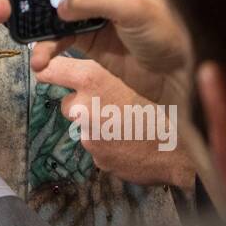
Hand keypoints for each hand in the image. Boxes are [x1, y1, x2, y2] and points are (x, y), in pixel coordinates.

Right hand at [0, 0, 192, 110]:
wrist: (179, 77)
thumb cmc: (170, 30)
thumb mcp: (135, 5)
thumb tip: (59, 4)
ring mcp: (86, 6)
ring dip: (18, 9)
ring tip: (2, 18)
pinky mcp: (82, 35)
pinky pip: (52, 36)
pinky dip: (41, 48)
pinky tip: (39, 61)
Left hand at [38, 57, 195, 188]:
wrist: (179, 149)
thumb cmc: (160, 107)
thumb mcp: (130, 76)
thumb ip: (100, 74)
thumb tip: (79, 70)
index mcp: (92, 79)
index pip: (50, 70)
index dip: (47, 69)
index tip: (45, 69)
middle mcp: (83, 106)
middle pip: (68, 103)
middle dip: (82, 105)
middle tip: (110, 106)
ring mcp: (88, 134)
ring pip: (83, 126)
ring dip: (96, 126)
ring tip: (124, 124)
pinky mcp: (96, 156)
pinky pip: (95, 145)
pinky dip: (106, 144)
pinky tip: (126, 141)